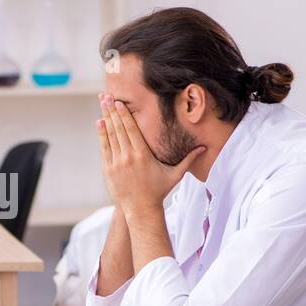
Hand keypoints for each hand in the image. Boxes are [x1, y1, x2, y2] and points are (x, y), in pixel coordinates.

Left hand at [97, 94, 204, 216]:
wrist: (140, 209)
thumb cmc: (159, 191)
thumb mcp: (174, 175)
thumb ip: (188, 160)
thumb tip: (204, 148)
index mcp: (143, 155)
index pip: (131, 130)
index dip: (125, 115)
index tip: (120, 102)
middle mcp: (128, 157)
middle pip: (119, 129)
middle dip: (113, 111)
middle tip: (107, 96)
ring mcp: (116, 163)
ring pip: (110, 136)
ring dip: (106, 119)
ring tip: (103, 104)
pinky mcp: (109, 169)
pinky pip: (105, 148)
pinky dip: (102, 135)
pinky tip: (100, 123)